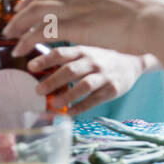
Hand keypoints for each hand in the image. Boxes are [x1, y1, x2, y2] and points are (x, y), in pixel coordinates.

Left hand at [4, 0, 163, 57]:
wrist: (157, 22)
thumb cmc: (153, 17)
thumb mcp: (130, 0)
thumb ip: (114, 3)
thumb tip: (111, 11)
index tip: (30, 7)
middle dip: (24, 10)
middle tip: (13, 22)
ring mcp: (79, 5)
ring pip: (37, 11)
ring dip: (20, 24)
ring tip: (9, 37)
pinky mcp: (76, 25)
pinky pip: (42, 30)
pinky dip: (27, 39)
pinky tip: (20, 49)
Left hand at [27, 45, 146, 113]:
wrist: (132, 62)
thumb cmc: (101, 59)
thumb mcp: (86, 53)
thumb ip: (66, 59)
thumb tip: (37, 67)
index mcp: (82, 51)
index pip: (61, 53)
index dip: (45, 60)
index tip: (30, 67)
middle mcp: (93, 61)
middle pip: (70, 70)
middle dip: (53, 80)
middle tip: (38, 91)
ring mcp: (104, 75)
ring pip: (84, 85)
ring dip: (68, 95)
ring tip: (54, 104)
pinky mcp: (113, 89)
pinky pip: (95, 100)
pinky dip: (81, 107)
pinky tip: (70, 113)